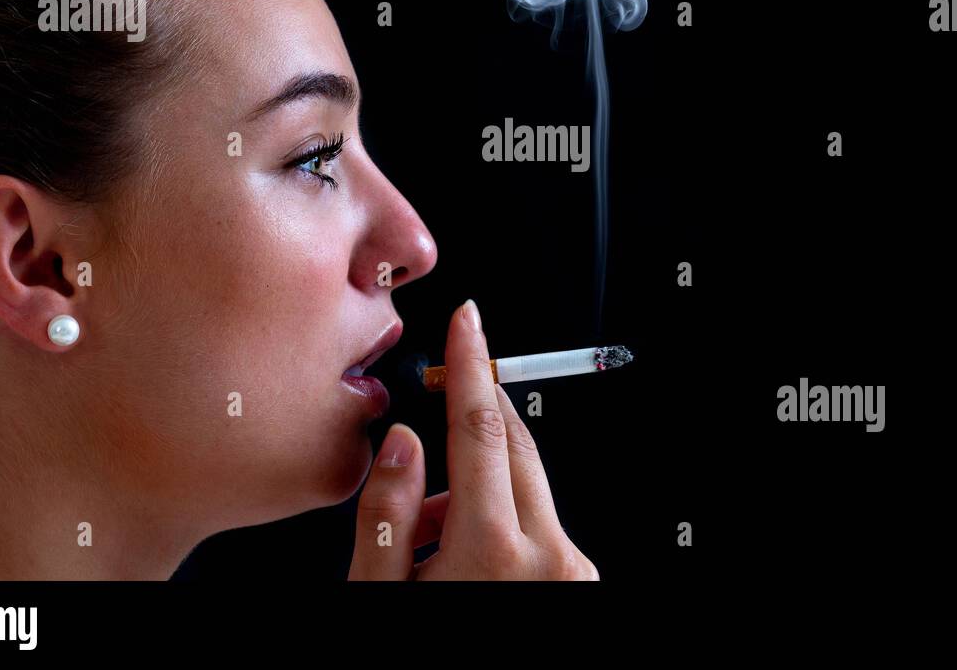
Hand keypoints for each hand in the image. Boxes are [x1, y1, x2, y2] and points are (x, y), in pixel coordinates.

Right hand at [348, 300, 598, 579]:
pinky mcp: (579, 580)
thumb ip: (385, 516)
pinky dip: (504, 523)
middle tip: (434, 418)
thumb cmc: (415, 654)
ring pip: (527, 487)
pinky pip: (542, 526)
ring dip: (481, 485)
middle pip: (513, 447)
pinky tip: (465, 559)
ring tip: (428, 535)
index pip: (480, 428)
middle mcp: (546, 555)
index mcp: (491, 551)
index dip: (469, 366)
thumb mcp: (377, 596)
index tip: (468, 321)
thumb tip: (402, 443)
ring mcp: (570, 571)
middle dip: (472, 419)